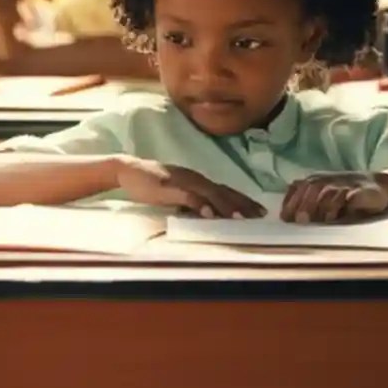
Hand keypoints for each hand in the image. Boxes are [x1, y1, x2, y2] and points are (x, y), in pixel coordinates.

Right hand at [116, 157, 266, 217]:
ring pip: (209, 194)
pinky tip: (209, 214)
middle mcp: (194, 179)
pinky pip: (188, 196)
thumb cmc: (150, 183)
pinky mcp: (169, 187)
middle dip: (242, 203)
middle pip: (223, 191)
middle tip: (259, 215)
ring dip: (226, 205)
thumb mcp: (175, 194)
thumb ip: (189, 201)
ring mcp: (182, 182)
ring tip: (240, 217)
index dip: (242, 200)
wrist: (128, 170)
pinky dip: (200, 204)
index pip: (224, 191)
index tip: (258, 210)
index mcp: (197, 181)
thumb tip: (204, 213)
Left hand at [281, 172, 387, 222]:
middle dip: (304, 204)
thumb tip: (285, 218)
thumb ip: (304, 205)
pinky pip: (350, 196)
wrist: (376, 187)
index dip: (290, 202)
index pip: (298, 188)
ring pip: (329, 192)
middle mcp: (326, 180)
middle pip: (311, 188)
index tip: (285, 218)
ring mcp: (344, 184)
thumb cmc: (342, 197)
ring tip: (318, 219)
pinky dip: (342, 204)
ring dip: (322, 206)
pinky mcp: (360, 191)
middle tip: (300, 220)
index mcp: (314, 181)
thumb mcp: (321, 198)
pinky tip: (337, 214)